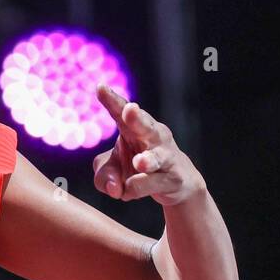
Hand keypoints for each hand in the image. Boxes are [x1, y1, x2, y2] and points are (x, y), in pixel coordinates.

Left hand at [91, 84, 205, 206]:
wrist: (179, 184)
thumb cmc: (139, 169)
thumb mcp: (113, 172)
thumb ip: (104, 177)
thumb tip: (114, 188)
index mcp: (134, 128)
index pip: (121, 111)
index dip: (112, 100)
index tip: (100, 87)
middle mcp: (153, 137)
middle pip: (145, 125)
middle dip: (137, 118)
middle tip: (130, 110)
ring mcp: (166, 157)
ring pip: (156, 158)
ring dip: (148, 160)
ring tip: (139, 162)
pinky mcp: (174, 178)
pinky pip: (153, 183)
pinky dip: (137, 188)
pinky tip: (128, 191)